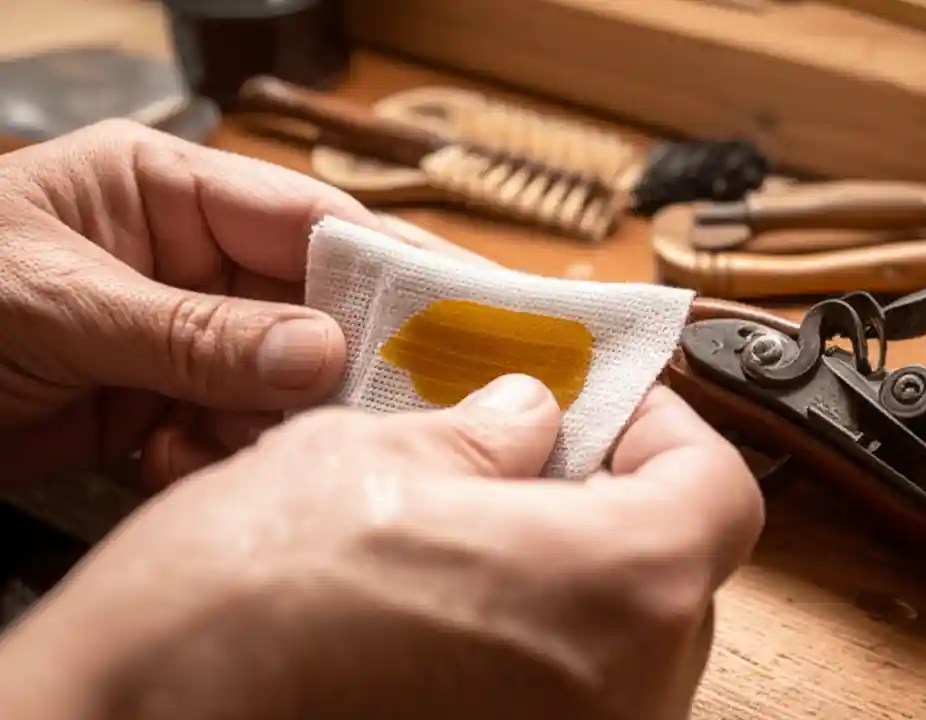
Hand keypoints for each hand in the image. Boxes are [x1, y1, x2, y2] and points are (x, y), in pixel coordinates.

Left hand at [0, 119, 465, 488]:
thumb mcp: (57, 303)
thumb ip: (193, 331)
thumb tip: (322, 352)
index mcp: (163, 191)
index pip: (306, 218)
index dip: (388, 262)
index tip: (462, 308)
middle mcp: (182, 257)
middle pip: (305, 306)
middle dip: (333, 361)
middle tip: (388, 408)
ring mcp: (172, 333)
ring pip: (274, 379)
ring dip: (267, 421)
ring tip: (231, 443)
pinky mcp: (153, 401)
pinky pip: (226, 429)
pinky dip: (216, 456)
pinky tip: (173, 461)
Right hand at [0, 374, 764, 719]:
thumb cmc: (235, 615)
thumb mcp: (363, 457)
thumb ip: (480, 432)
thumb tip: (526, 419)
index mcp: (616, 587)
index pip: (716, 488)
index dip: (665, 432)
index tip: (604, 410)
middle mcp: (623, 692)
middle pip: (674, 569)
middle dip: (610, 501)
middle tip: (532, 458)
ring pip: (619, 640)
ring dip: (564, 575)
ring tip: (469, 533)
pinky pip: (563, 695)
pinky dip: (527, 644)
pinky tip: (444, 609)